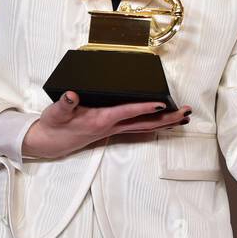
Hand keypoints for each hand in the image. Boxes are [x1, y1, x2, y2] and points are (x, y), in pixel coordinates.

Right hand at [21, 91, 190, 159]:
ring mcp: (114, 130)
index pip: (127, 112)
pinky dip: (155, 125)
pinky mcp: (113, 130)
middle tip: (186, 112)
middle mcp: (112, 127)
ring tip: (185, 118)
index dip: (144, 107)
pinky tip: (166, 124)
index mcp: (100, 119)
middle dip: (168, 118)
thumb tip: (71, 95)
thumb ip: (65, 103)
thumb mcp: (56, 112)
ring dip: (166, 123)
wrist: (50, 142)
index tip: (161, 104)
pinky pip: (139, 128)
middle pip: (145, 123)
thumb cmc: (54, 125)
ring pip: (146, 127)